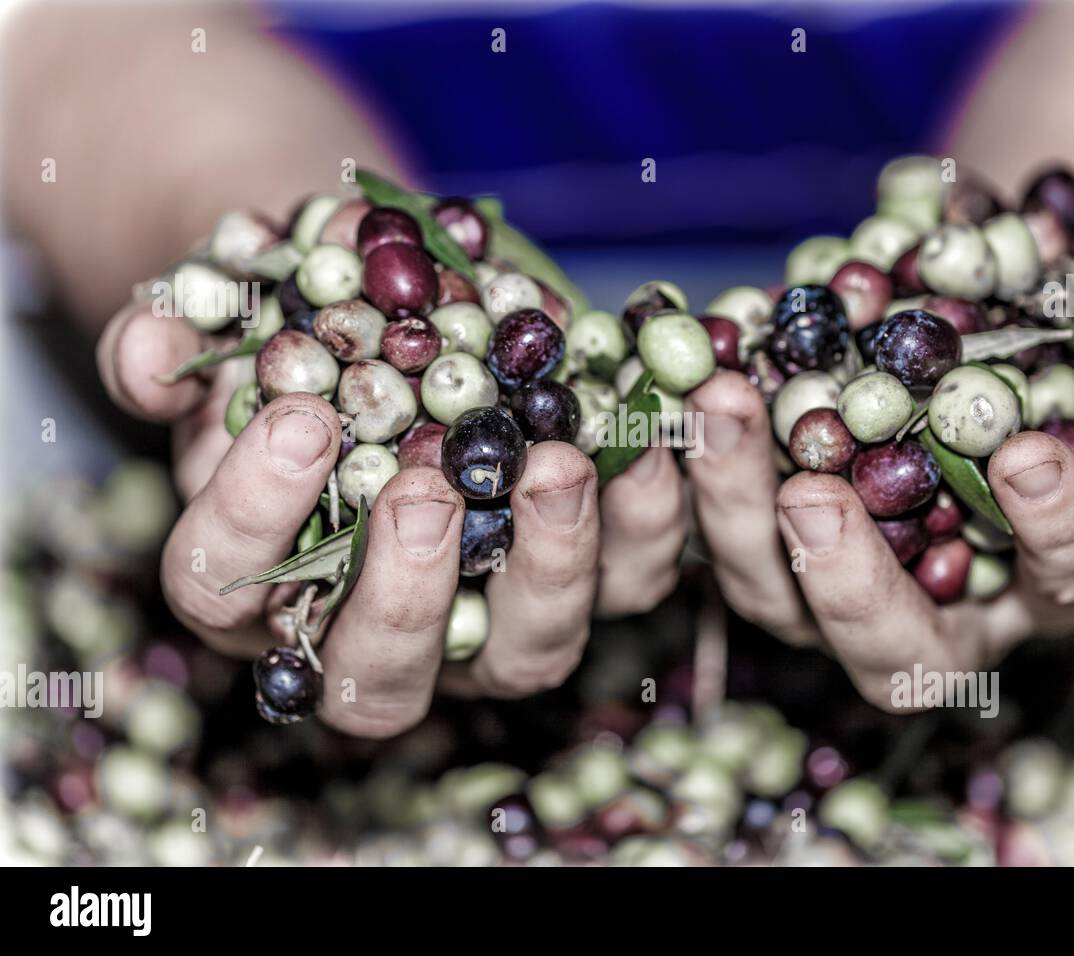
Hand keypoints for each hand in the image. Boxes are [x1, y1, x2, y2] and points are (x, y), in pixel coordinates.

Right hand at [96, 300, 685, 736]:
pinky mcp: (586, 578)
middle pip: (377, 683)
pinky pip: (631, 582)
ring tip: (558, 464)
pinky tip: (650, 441)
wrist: (395, 307)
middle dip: (402, 597)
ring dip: (549, 570)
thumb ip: (171, 340)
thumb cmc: (297, 326)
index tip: (303, 418)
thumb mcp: (224, 316)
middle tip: (425, 491)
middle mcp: (375, 631)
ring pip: (526, 657)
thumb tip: (153, 354)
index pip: (223, 587)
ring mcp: (491, 620)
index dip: (254, 516)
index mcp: (258, 579)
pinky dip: (647, 521)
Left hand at [684, 322, 1073, 706]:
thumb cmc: (1048, 310)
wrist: (958, 275)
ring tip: (721, 405)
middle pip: (893, 650)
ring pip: (774, 595)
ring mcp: (831, 568)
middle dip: (850, 586)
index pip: (1067, 583)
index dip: (1056, 534)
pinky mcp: (751, 519)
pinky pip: (702, 522)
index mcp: (1039, 570)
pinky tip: (678, 385)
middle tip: (811, 495)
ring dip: (734, 510)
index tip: (1023, 451)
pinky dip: (685, 464)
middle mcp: (932, 595)